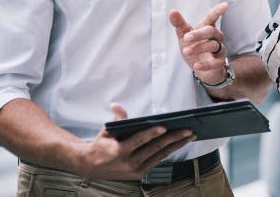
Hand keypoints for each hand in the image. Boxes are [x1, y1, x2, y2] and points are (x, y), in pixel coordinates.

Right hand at [75, 103, 194, 180]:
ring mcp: (135, 170)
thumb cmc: (100, 145)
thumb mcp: (105, 131)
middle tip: (188, 130)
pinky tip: (179, 144)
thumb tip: (117, 105)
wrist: (90, 167)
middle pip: (155, 148)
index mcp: (119, 151)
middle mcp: (129, 162)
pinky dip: (169, 152)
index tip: (164, 127)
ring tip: (189, 136)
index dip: (152, 133)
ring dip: (176, 145)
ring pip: (160, 155)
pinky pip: (157, 160)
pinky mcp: (139, 174)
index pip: (139, 140)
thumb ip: (115, 118)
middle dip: (173, 138)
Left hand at [170, 2, 228, 84]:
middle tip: (186, 38)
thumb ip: (179, 24)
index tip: (225, 5)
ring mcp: (219, 49)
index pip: (212, 17)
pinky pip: (215, 63)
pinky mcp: (219, 62)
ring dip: (199, 48)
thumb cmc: (193, 47)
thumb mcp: (184, 35)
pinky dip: (205, 64)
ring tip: (186, 51)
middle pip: (211, 31)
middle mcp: (216, 37)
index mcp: (207, 27)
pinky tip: (196, 66)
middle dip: (198, 34)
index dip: (218, 11)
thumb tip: (172, 11)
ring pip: (213, 45)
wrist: (199, 68)